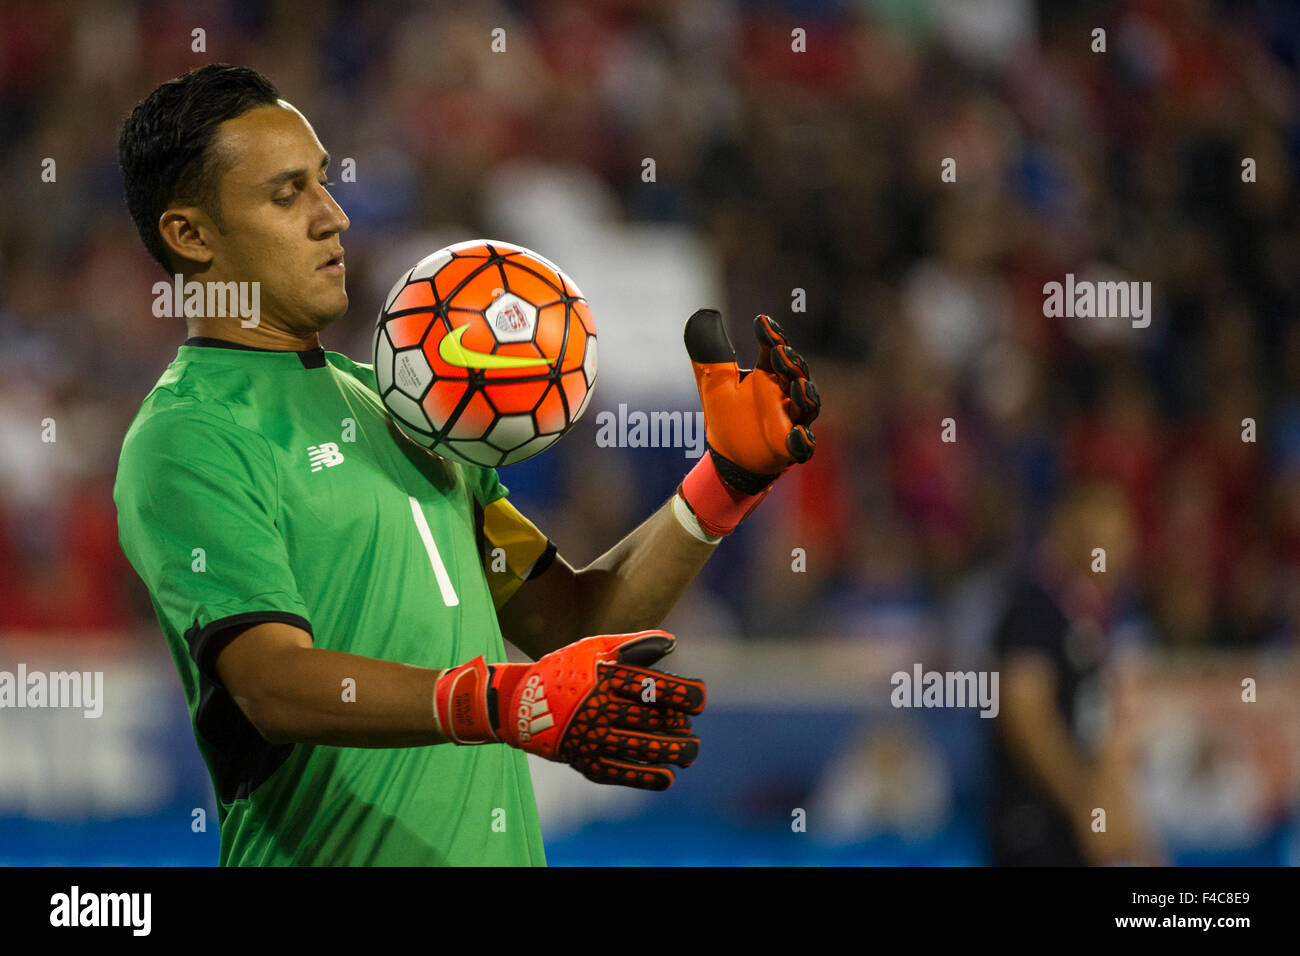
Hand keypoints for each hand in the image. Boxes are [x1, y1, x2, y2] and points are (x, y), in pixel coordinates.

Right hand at [433, 630, 705, 789]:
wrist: (517, 704)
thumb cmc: (563, 669)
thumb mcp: (592, 648)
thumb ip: (632, 644)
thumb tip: (672, 642)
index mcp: (605, 678)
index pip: (653, 687)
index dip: (683, 694)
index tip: (700, 700)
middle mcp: (600, 708)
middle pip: (651, 720)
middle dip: (679, 727)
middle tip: (692, 731)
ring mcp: (591, 737)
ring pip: (639, 747)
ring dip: (670, 752)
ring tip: (689, 754)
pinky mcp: (583, 760)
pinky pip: (619, 772)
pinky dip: (644, 776)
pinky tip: (666, 778)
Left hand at [677, 310, 821, 536]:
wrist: (727, 456)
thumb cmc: (726, 415)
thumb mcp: (713, 382)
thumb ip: (710, 352)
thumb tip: (701, 316)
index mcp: (768, 375)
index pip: (775, 350)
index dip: (772, 335)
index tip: (761, 322)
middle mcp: (785, 393)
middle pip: (796, 373)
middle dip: (791, 363)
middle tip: (780, 351)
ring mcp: (793, 420)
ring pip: (807, 406)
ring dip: (805, 395)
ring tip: (799, 385)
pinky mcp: (791, 447)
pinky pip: (802, 445)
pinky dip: (802, 441)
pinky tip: (798, 435)